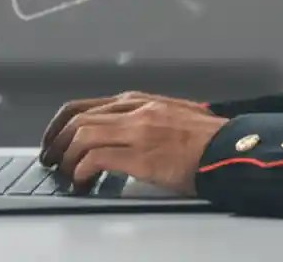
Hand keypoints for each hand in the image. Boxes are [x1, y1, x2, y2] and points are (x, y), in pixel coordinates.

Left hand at [41, 93, 228, 195]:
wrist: (231, 149)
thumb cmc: (208, 138)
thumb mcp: (172, 115)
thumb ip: (146, 117)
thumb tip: (125, 133)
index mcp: (139, 101)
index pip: (84, 106)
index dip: (59, 125)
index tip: (52, 141)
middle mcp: (134, 110)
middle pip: (77, 119)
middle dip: (57, 142)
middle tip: (51, 161)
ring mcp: (137, 132)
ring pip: (82, 135)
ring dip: (67, 158)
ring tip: (67, 175)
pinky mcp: (141, 156)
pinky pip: (96, 158)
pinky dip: (82, 171)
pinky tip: (83, 181)